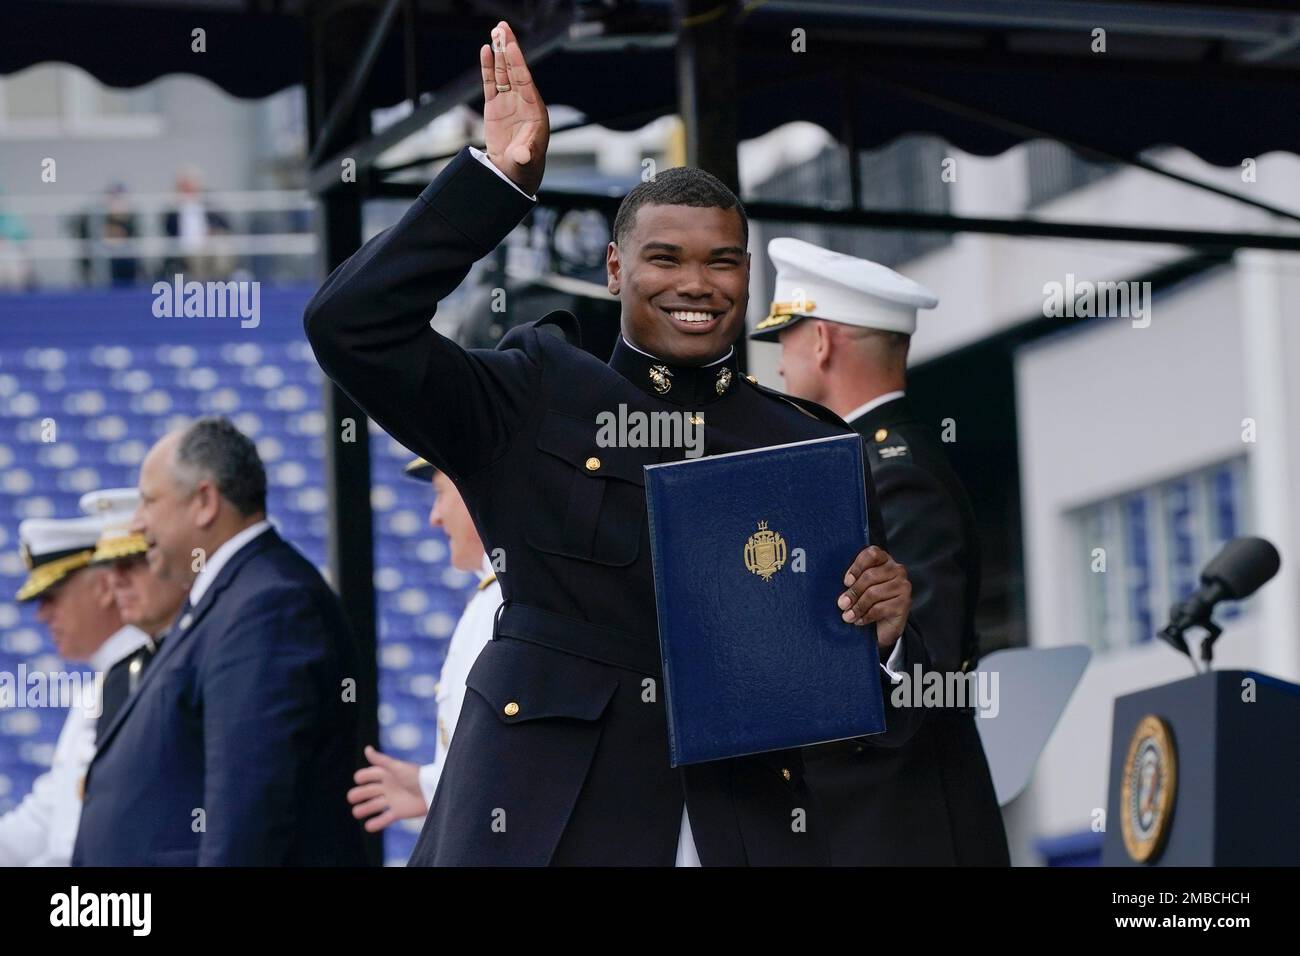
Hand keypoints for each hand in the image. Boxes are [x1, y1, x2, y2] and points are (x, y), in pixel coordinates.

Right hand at [347, 744, 427, 832]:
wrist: (433, 791)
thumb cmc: (416, 776)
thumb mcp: (397, 768)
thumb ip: (381, 760)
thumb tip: (367, 749)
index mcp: (387, 774)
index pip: (369, 775)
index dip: (362, 777)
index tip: (359, 779)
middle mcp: (388, 787)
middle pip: (368, 791)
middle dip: (358, 794)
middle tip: (352, 798)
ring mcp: (392, 800)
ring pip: (373, 806)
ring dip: (364, 809)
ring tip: (356, 812)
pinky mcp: (398, 812)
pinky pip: (384, 819)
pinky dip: (376, 823)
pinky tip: (368, 826)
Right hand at [479, 20, 548, 194]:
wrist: (512, 173)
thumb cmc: (524, 167)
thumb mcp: (525, 161)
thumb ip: (524, 155)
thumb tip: (521, 155)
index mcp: (534, 110)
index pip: (525, 81)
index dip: (518, 63)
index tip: (511, 45)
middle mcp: (523, 102)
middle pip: (515, 70)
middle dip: (509, 49)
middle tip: (503, 27)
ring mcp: (509, 102)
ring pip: (503, 72)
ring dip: (500, 53)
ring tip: (496, 31)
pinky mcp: (495, 106)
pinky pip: (491, 82)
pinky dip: (488, 67)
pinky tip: (486, 50)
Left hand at [838, 545, 910, 649]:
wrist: (884, 627)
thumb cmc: (868, 602)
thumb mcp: (858, 588)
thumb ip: (852, 582)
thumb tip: (842, 594)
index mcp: (884, 560)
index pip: (871, 554)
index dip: (856, 567)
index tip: (846, 582)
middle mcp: (897, 570)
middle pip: (870, 575)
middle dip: (853, 592)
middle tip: (842, 604)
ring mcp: (903, 586)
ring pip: (873, 593)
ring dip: (857, 607)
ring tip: (848, 616)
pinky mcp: (905, 603)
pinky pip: (880, 608)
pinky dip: (866, 616)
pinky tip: (859, 621)